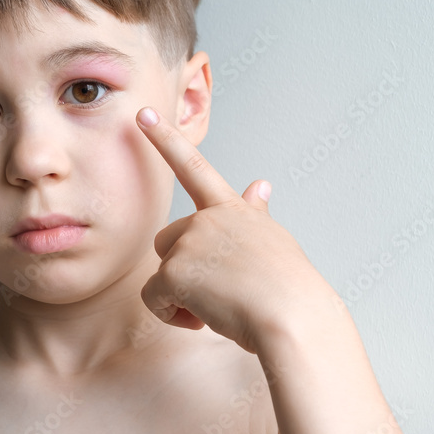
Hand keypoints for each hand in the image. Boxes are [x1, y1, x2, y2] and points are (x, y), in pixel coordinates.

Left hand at [135, 106, 328, 353]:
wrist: (291, 317)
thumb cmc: (288, 288)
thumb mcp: (272, 241)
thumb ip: (254, 214)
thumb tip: (261, 184)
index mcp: (232, 210)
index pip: (194, 167)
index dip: (166, 139)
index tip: (142, 113)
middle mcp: (208, 219)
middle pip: (166, 241)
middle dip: (182, 269)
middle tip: (220, 293)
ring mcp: (191, 242)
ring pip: (161, 273)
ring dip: (180, 296)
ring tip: (220, 307)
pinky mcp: (176, 272)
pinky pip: (155, 299)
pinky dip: (173, 316)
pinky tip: (205, 319)